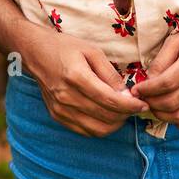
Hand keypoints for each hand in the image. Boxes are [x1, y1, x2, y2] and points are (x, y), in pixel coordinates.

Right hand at [22, 31, 149, 136]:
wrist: (35, 52)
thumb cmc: (65, 47)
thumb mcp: (92, 51)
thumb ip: (110, 74)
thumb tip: (126, 95)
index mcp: (76, 77)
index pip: (110, 100)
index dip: (130, 106)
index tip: (143, 104)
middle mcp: (66, 96)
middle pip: (105, 117)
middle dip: (125, 115)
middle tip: (134, 106)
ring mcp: (60, 109)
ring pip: (96, 129)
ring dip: (114, 124)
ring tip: (122, 112)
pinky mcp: (56, 116)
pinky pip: (84, 131)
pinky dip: (100, 127)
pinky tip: (106, 116)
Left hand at [129, 20, 178, 131]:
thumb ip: (162, 60)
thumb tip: (148, 81)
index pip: (166, 83)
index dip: (147, 89)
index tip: (137, 89)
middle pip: (173, 102)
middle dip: (152, 103)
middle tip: (143, 99)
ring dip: (163, 116)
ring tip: (155, 107)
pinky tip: (173, 114)